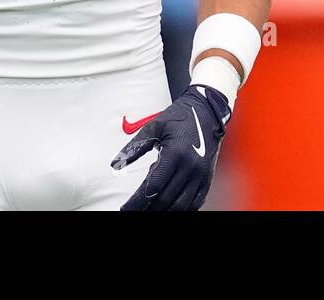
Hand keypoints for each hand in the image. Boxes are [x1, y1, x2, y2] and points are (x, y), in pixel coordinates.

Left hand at [113, 85, 230, 210]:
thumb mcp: (154, 127)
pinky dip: (182, 210)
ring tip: (150, 209)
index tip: (127, 207)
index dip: (138, 201)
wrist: (207, 112)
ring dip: (164, 211)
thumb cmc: (180, 118)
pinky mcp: (207, 179)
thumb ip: (134, 147)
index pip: (153, 186)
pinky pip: (195, 203)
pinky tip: (169, 208)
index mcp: (175, 153)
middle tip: (135, 210)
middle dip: (148, 208)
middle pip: (166, 199)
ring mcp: (201, 175)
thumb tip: (117, 163)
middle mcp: (190, 166)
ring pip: (181, 206)